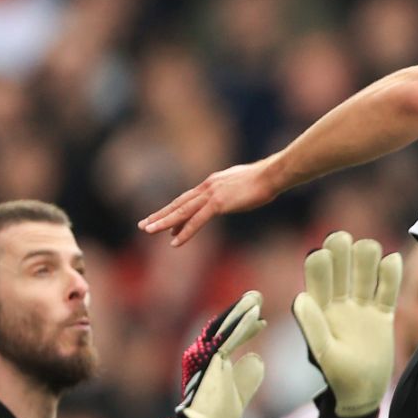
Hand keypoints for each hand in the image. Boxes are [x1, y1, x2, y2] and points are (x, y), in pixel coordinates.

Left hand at [139, 158, 278, 246]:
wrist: (273, 174)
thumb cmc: (266, 179)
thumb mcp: (245, 183)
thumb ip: (234, 189)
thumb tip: (236, 193)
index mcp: (213, 182)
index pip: (189, 198)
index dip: (175, 210)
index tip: (164, 220)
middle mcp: (207, 187)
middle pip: (179, 203)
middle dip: (160, 215)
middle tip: (144, 224)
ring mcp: (211, 195)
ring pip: (181, 212)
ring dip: (163, 222)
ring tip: (148, 231)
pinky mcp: (218, 204)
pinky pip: (197, 221)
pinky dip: (185, 232)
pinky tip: (175, 243)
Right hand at [176, 290, 267, 417]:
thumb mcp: (239, 396)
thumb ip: (247, 378)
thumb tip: (257, 358)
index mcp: (212, 364)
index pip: (230, 341)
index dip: (245, 329)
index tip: (261, 321)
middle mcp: (205, 356)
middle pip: (225, 329)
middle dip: (241, 311)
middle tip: (256, 295)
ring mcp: (206, 356)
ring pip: (226, 328)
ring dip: (241, 310)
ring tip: (255, 296)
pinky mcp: (211, 359)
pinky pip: (229, 337)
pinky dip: (242, 323)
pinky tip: (254, 311)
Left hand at [294, 231, 401, 417]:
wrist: (364, 392)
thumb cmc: (339, 377)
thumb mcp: (324, 355)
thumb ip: (314, 327)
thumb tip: (301, 297)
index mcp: (320, 310)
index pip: (317, 278)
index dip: (319, 264)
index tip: (321, 253)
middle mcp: (340, 303)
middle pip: (342, 268)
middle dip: (341, 252)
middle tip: (342, 239)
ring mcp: (362, 307)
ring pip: (366, 274)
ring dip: (366, 258)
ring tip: (368, 247)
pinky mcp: (383, 314)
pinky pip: (388, 289)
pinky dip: (391, 274)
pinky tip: (391, 259)